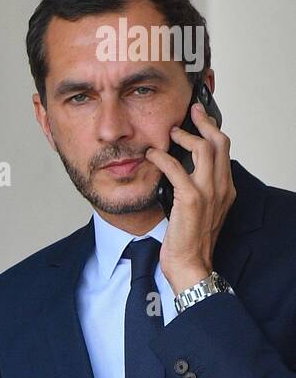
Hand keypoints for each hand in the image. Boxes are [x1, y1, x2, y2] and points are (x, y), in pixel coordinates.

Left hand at [145, 99, 236, 294]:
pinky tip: (152, 155)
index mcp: (226, 191)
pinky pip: (176, 167)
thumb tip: (182, 174)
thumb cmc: (191, 244)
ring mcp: (207, 192)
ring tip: (170, 134)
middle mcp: (221, 188)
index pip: (225, 151)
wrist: (190, 266)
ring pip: (203, 148)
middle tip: (191, 112)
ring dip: (184, 136)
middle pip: (219, 142)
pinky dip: (162, 157)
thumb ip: (199, 192)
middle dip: (204, 122)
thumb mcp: (201, 213)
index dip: (213, 132)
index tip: (201, 120)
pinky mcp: (190, 199)